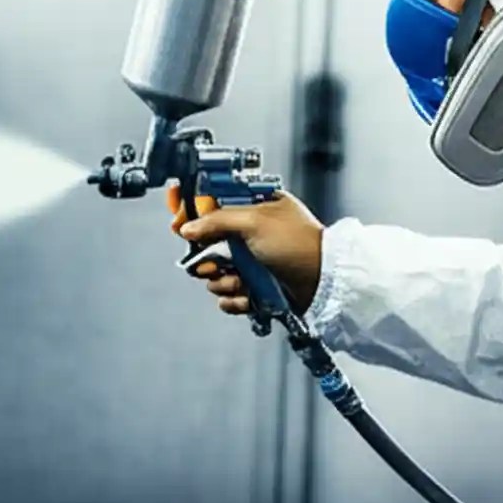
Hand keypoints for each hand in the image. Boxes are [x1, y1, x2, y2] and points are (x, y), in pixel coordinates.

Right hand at [167, 186, 324, 315]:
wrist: (325, 282)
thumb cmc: (297, 243)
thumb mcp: (255, 220)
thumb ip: (217, 220)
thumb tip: (188, 228)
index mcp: (252, 207)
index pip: (210, 203)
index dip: (190, 211)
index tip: (177, 222)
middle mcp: (249, 233)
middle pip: (206, 244)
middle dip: (205, 258)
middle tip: (211, 264)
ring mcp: (251, 262)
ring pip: (214, 273)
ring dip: (223, 281)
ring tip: (241, 282)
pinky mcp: (254, 287)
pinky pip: (227, 294)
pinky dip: (235, 299)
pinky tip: (248, 297)